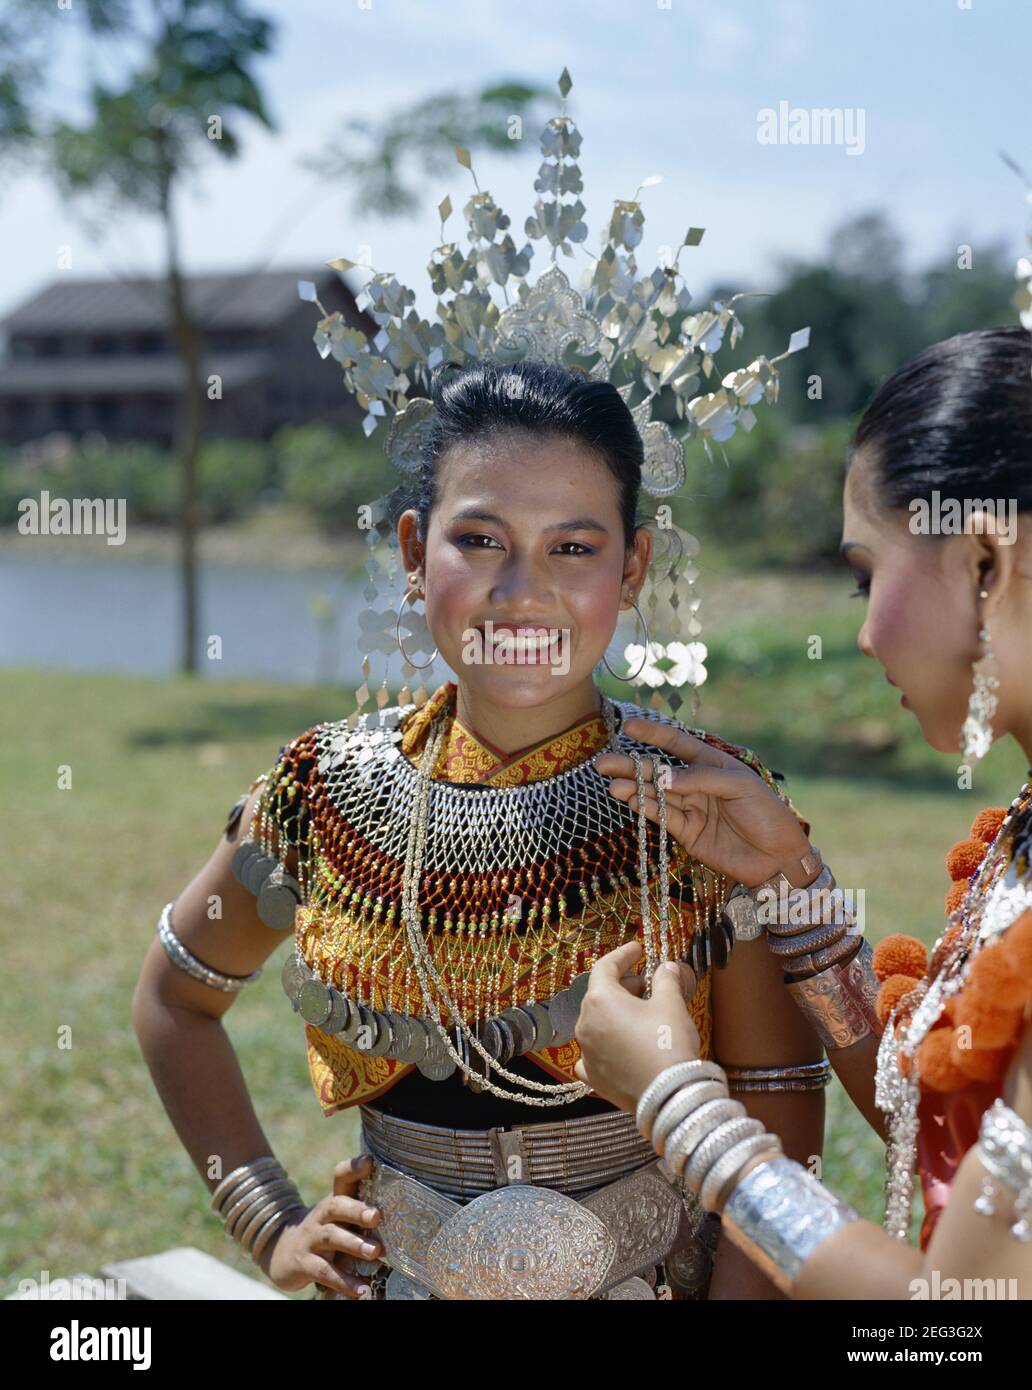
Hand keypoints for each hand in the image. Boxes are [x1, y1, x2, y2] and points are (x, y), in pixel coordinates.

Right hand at [258, 1153, 383, 1298]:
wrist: (281, 1251)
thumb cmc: (326, 1230)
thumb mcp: (340, 1215)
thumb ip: (363, 1207)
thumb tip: (403, 1204)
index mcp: (334, 1199)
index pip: (342, 1176)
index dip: (354, 1167)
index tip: (370, 1162)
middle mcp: (322, 1215)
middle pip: (337, 1206)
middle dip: (357, 1210)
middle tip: (377, 1216)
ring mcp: (311, 1238)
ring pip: (331, 1237)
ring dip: (354, 1244)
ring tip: (375, 1252)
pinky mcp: (304, 1263)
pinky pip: (324, 1272)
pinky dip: (343, 1281)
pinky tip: (361, 1290)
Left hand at [573, 940, 701, 1113]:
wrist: (669, 1097)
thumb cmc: (668, 1043)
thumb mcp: (671, 1004)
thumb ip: (666, 980)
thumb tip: (666, 967)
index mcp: (600, 1000)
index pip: (605, 967)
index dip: (623, 955)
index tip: (638, 949)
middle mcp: (585, 1024)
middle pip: (600, 995)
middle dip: (624, 986)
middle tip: (649, 985)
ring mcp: (586, 1053)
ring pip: (597, 1023)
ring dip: (616, 1014)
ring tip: (642, 1015)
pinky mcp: (592, 1077)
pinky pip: (593, 1053)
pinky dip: (605, 1044)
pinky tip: (619, 1045)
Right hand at [595, 717, 812, 887]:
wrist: (778, 858)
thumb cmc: (766, 814)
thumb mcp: (740, 786)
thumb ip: (701, 778)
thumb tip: (664, 778)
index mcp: (712, 764)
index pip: (678, 743)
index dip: (653, 733)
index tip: (628, 725)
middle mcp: (697, 784)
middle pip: (658, 771)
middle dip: (630, 765)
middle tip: (602, 763)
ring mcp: (691, 808)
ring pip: (655, 795)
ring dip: (633, 788)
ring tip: (612, 785)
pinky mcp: (688, 833)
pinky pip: (662, 817)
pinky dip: (646, 809)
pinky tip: (631, 800)